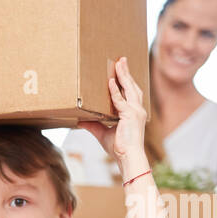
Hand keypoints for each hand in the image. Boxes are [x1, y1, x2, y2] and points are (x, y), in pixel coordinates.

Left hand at [77, 57, 147, 172]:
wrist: (128, 157)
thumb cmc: (119, 148)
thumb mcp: (102, 134)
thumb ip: (92, 125)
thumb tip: (79, 121)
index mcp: (133, 113)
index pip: (130, 93)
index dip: (126, 81)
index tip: (121, 70)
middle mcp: (137, 110)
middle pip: (132, 86)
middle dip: (127, 73)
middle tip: (121, 60)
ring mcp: (135, 111)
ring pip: (129, 89)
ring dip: (123, 75)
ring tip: (118, 64)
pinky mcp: (130, 115)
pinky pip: (120, 101)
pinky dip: (115, 91)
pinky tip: (110, 81)